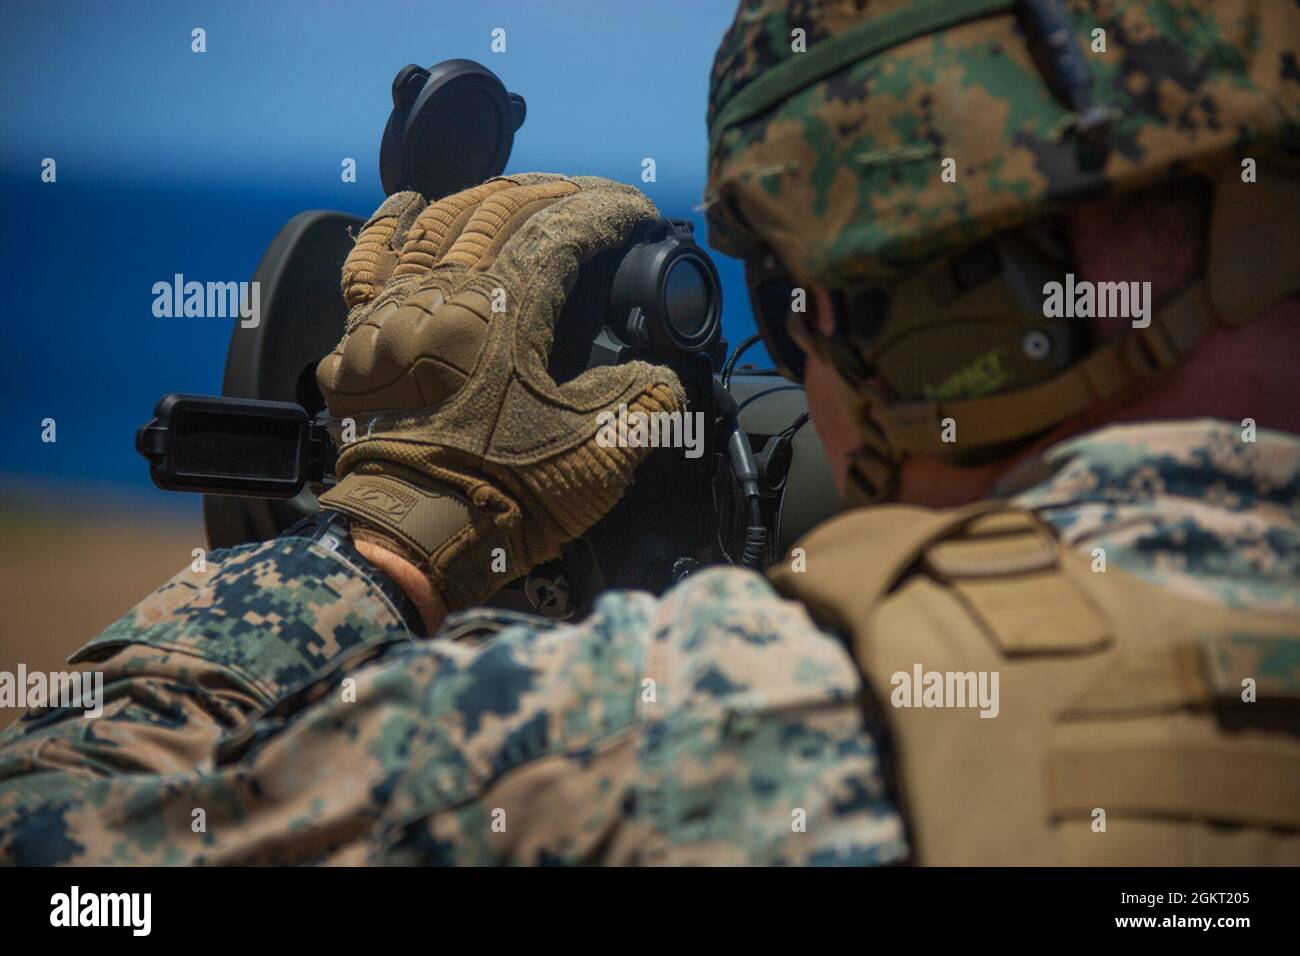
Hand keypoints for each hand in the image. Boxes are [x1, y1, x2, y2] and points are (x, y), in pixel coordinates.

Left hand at [316, 174, 684, 610]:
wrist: (411, 542)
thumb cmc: (503, 497)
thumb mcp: (603, 454)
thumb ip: (649, 400)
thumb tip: (664, 374)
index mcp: (509, 312)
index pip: (565, 228)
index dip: (609, 210)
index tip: (638, 211)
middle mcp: (445, 295)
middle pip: (501, 210)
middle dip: (556, 192)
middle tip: (592, 198)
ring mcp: (393, 312)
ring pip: (436, 222)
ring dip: (484, 198)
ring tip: (521, 195)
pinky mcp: (358, 340)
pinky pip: (364, 262)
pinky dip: (388, 227)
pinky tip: (409, 204)